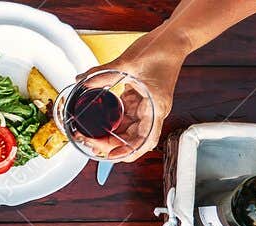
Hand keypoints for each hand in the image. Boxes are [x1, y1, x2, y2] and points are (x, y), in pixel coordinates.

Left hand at [74, 31, 184, 161]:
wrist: (173, 38)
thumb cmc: (161, 50)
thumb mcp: (128, 62)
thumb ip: (102, 73)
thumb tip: (81, 81)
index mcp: (155, 106)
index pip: (144, 140)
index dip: (127, 151)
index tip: (110, 156)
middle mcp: (153, 110)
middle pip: (132, 137)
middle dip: (111, 143)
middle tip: (90, 141)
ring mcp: (147, 105)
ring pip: (127, 128)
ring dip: (110, 133)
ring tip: (91, 134)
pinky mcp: (141, 98)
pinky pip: (125, 115)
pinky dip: (112, 119)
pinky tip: (98, 119)